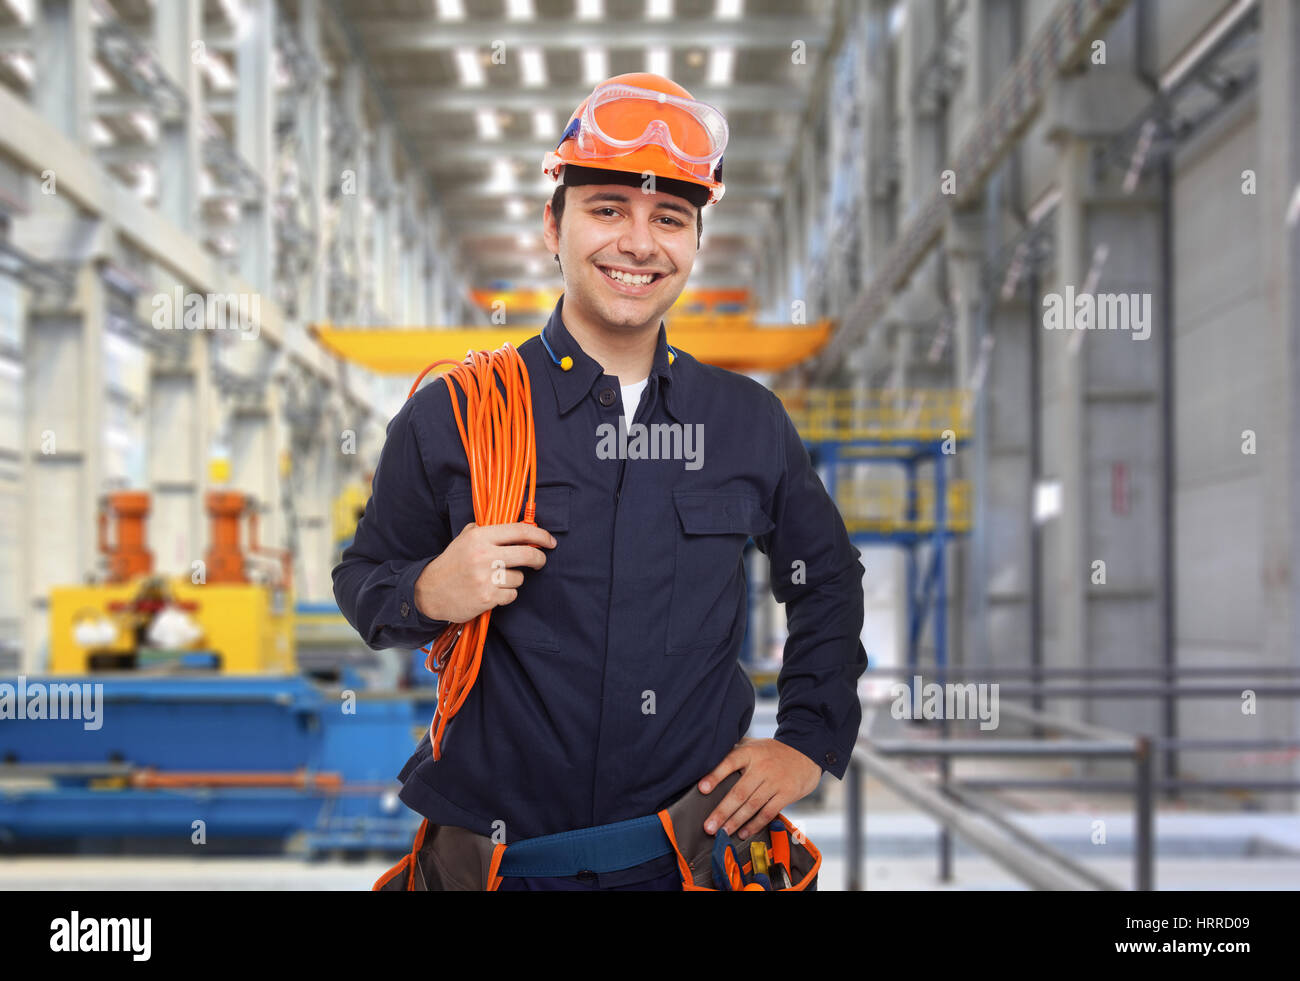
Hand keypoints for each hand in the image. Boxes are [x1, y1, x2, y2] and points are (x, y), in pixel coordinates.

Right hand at [414, 521, 555, 623]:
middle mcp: (484, 555)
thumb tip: (517, 528)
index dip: (540, 535)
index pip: (519, 531)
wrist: (430, 592)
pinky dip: (506, 595)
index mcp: (480, 537)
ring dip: (514, 580)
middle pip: (527, 554)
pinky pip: (512, 595)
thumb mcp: (464, 539)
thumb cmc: (451, 564)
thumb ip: (486, 530)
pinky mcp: (487, 598)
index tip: (550, 541)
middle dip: (539, 559)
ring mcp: (486, 578)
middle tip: (539, 561)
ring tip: (498, 580)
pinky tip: (493, 592)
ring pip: (520, 578)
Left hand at [698, 737, 822, 840]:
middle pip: (739, 792)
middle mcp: (761, 767)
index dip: (715, 776)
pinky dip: (755, 825)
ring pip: (752, 805)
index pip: (729, 763)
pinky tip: (744, 832)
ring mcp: (775, 781)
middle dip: (722, 811)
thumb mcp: (753, 745)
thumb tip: (709, 760)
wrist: (806, 752)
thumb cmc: (773, 751)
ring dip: (736, 821)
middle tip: (709, 826)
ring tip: (723, 833)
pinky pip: (768, 812)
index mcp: (750, 752)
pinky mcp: (786, 794)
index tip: (702, 789)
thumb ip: (735, 751)